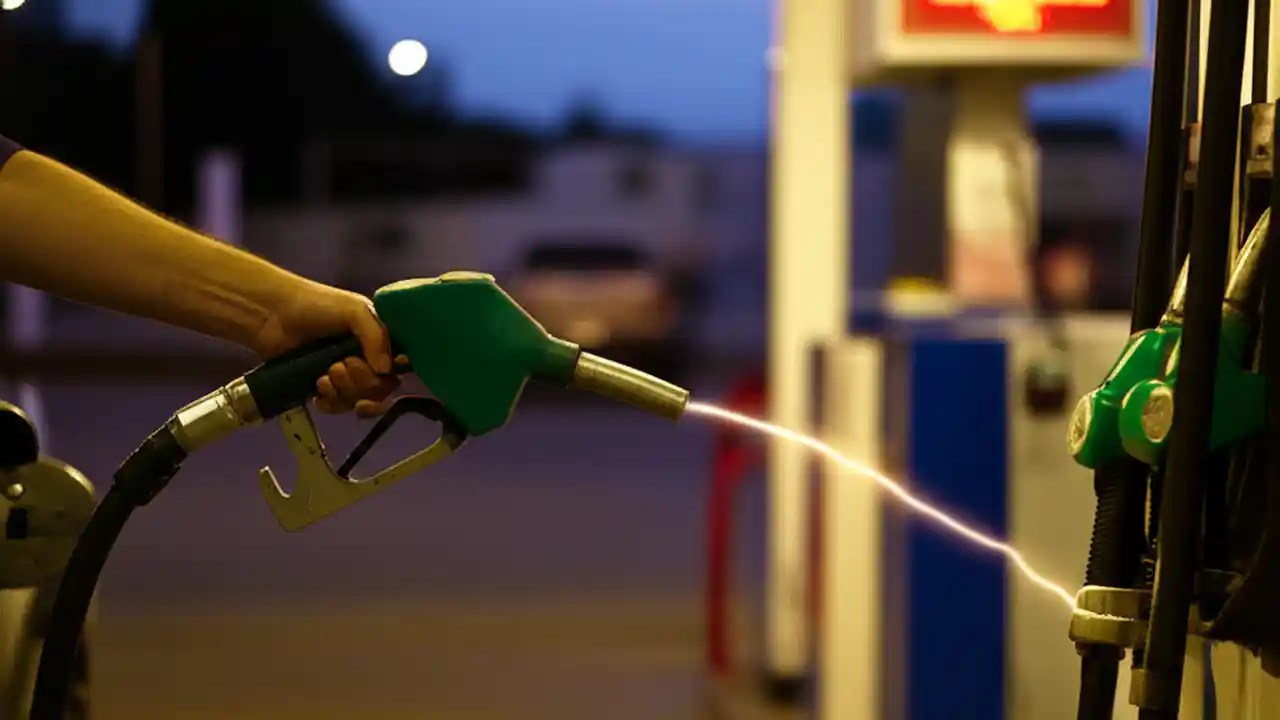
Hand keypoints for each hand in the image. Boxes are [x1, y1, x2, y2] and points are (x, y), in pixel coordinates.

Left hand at [250, 280, 404, 417]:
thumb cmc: (316, 305)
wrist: (272, 314)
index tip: (380, 374)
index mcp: (377, 339)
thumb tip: (386, 370)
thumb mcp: (354, 310)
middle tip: (340, 365)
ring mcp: (343, 375)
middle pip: (379, 388)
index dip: (391, 376)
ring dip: (343, 392)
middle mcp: (364, 358)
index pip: (398, 368)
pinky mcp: (321, 387)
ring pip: (357, 400)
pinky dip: (330, 403)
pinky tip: (318, 391)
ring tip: (323, 376)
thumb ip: (376, 336)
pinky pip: (336, 407)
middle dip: (361, 382)